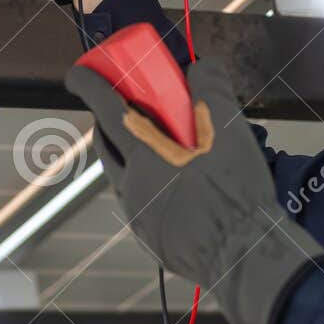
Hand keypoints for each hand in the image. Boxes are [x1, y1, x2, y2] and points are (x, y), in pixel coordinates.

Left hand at [64, 57, 323, 323]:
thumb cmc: (236, 194)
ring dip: (128, 154)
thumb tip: (199, 67)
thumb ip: (212, 90)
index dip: (89, 85)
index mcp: (145, 156)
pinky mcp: (152, 238)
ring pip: (121, 175)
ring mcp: (139, 215)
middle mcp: (132, 186)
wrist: (245, 255)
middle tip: (127, 106)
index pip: (106, 109)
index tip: (78, 74)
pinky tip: (175, 184)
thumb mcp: (231, 130)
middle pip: (107, 144)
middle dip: (108, 120)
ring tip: (157, 145)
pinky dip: (146, 184)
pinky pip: (139, 202)